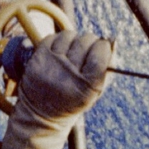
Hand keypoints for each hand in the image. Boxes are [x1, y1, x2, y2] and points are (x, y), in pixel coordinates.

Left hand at [2, 31, 113, 148]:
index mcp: (86, 87)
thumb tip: (111, 40)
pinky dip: (59, 40)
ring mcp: (50, 65)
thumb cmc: (76, 97)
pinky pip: (52, 37)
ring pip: (69, 35)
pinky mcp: (37, 59)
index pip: (100, 54)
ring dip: (75, 39)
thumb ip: (108, 66)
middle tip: (89, 47)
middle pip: (85, 42)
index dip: (103, 47)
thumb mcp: (96, 90)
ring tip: (74, 49)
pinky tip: (61, 51)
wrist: (42, 113)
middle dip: (91, 41)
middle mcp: (67, 75)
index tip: (103, 47)